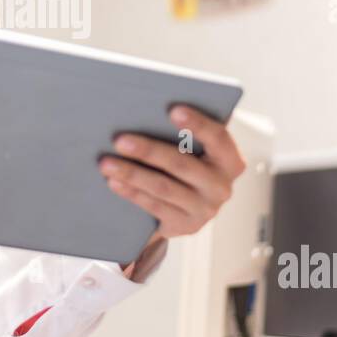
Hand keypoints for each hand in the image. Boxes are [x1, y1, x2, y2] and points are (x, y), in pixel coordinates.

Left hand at [98, 104, 246, 254]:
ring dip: (132, 174)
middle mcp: (221, 187)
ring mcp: (205, 209)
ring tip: (106, 163)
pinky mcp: (186, 225)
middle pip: (182, 165)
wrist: (191, 206)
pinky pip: (154, 205)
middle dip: (148, 151)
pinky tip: (113, 181)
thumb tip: (145, 112)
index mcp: (230, 161)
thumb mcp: (196, 150)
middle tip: (119, 140)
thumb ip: (183, 134)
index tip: (173, 110)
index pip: (218, 138)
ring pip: (163, 187)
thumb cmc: (189, 163)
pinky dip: (131, 192)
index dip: (198, 124)